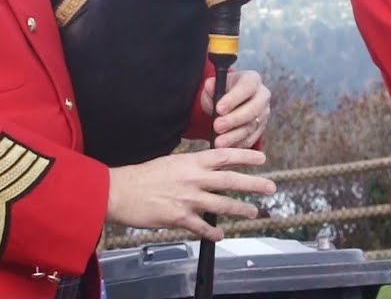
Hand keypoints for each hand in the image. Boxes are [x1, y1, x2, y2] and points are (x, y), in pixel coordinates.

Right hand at [106, 148, 275, 241]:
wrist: (120, 191)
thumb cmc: (142, 176)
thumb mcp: (170, 161)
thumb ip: (191, 165)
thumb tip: (206, 168)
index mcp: (191, 161)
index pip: (224, 156)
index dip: (245, 156)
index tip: (262, 158)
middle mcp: (193, 179)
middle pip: (231, 180)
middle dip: (254, 184)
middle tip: (271, 187)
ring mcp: (188, 199)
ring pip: (222, 204)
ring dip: (241, 209)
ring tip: (254, 213)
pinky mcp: (179, 218)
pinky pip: (203, 227)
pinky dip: (213, 232)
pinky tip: (220, 234)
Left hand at [199, 70, 269, 148]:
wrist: (229, 103)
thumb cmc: (222, 92)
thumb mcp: (214, 86)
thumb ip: (210, 86)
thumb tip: (209, 86)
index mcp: (252, 80)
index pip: (247, 87)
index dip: (233, 99)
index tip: (219, 109)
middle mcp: (263, 96)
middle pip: (253, 109)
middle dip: (234, 120)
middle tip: (217, 126)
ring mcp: (264, 113)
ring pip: (252, 126)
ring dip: (234, 136)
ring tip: (219, 142)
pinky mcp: (261, 129)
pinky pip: (252, 139)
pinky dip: (238, 144)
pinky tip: (226, 148)